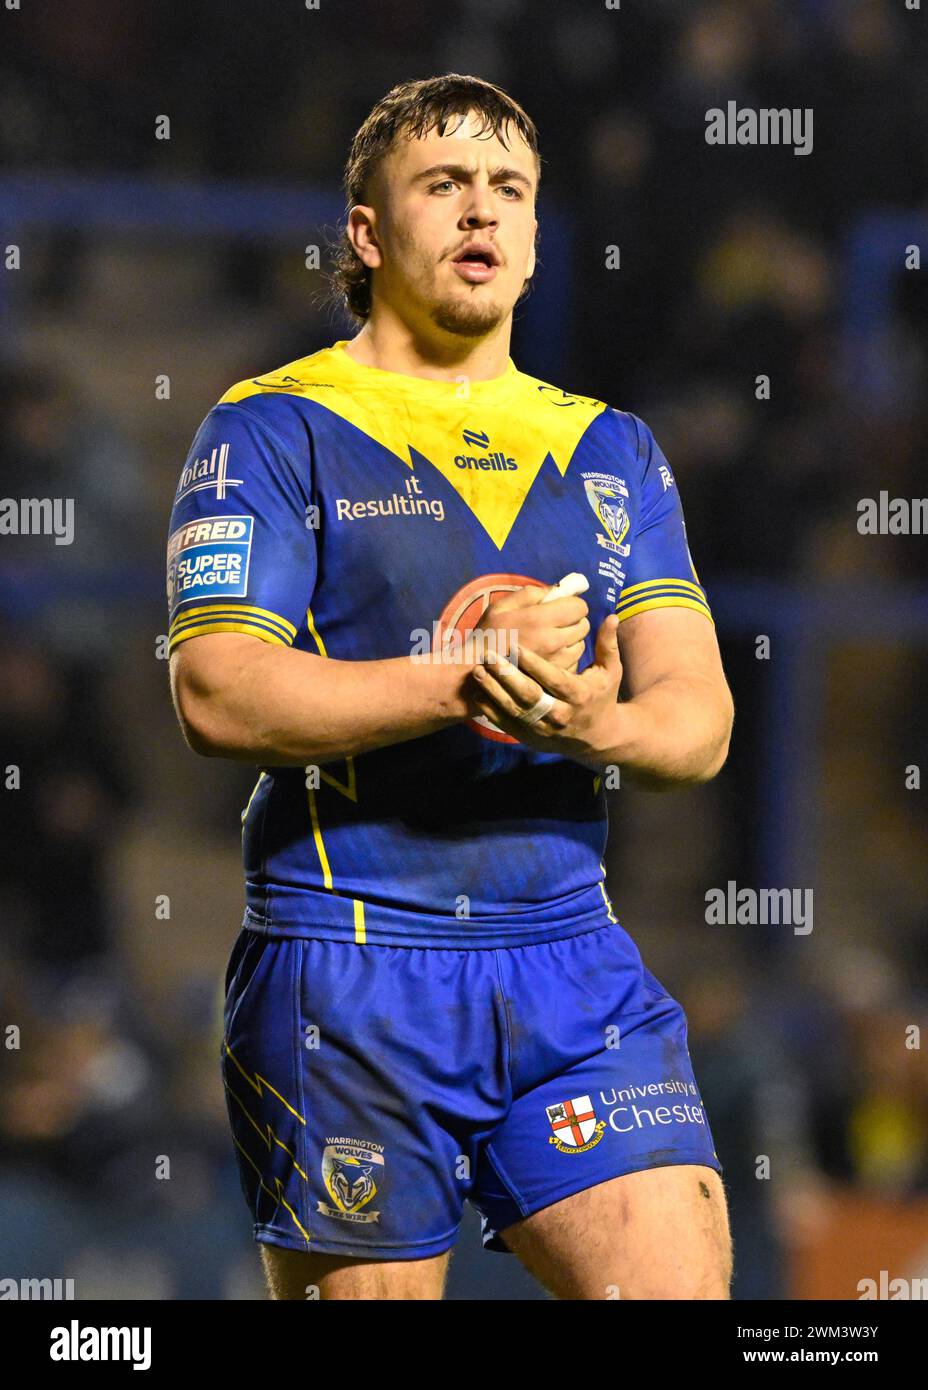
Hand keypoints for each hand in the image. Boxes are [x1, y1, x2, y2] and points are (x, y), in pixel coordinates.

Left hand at [468, 612, 623, 768]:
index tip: (516, 645)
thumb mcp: (610, 672)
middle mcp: (560, 715)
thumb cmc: (602, 697)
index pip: (554, 678)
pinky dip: (490, 709)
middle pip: (530, 696)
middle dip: (507, 675)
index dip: (534, 663)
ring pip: (514, 710)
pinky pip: (506, 724)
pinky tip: (477, 692)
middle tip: (488, 655)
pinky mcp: (530, 738)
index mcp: (579, 695)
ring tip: (476, 671)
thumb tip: (611, 616)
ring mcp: (543, 729)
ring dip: (494, 691)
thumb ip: (607, 644)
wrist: (597, 739)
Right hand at [472, 583, 589, 673]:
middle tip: (557, 623)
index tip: (562, 606)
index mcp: (541, 619)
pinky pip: (572, 663)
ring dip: (571, 641)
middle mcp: (554, 641)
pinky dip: (565, 658)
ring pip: (580, 645)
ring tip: (552, 641)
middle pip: (583, 625)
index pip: (579, 607)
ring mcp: (556, 662)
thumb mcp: (502, 606)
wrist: (475, 670)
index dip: (572, 604)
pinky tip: (549, 658)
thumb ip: (532, 594)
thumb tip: (558, 590)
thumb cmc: (487, 635)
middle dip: (573, 621)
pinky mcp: (555, 678)